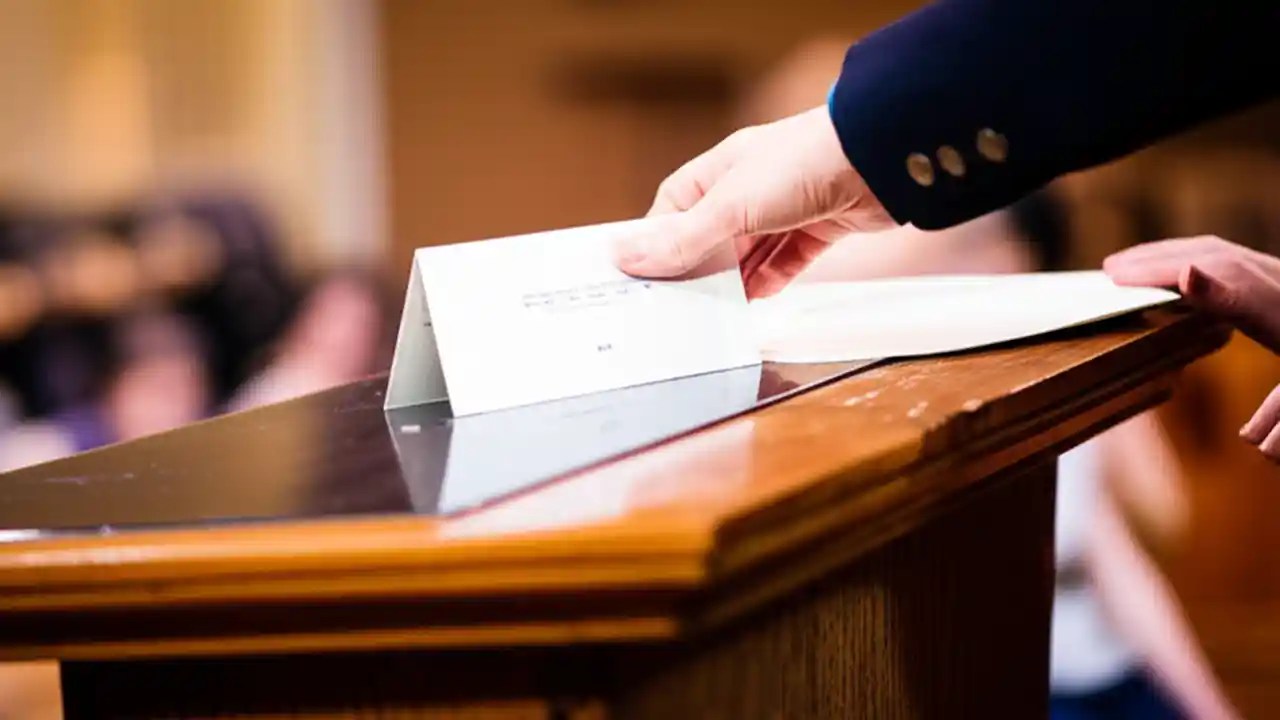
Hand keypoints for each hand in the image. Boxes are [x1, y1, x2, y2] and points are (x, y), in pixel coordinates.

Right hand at [612, 106, 894, 297]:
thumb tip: (626, 255)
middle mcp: (749, 189)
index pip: (673, 211)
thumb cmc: (803, 162)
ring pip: (747, 256)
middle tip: (677, 308)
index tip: (641, 279)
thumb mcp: (730, 207)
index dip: (658, 244)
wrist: (881, 158)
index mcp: (719, 172)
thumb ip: (682, 238)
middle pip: (710, 239)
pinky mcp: (818, 228)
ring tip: (712, 316)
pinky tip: (755, 305)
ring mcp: (784, 210)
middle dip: (697, 272)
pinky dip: (769, 283)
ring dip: (733, 284)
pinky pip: (784, 264)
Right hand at [1103, 235, 1279, 459]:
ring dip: (1168, 254)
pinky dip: (1189, 256)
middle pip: (1225, 263)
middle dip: (1164, 263)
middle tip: (1111, 273)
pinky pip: (1228, 256)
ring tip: (1121, 266)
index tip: (1185, 277)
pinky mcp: (1279, 277)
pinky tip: (1167, 271)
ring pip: (1224, 252)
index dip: (1220, 289)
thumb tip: (1256, 445)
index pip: (1254, 299)